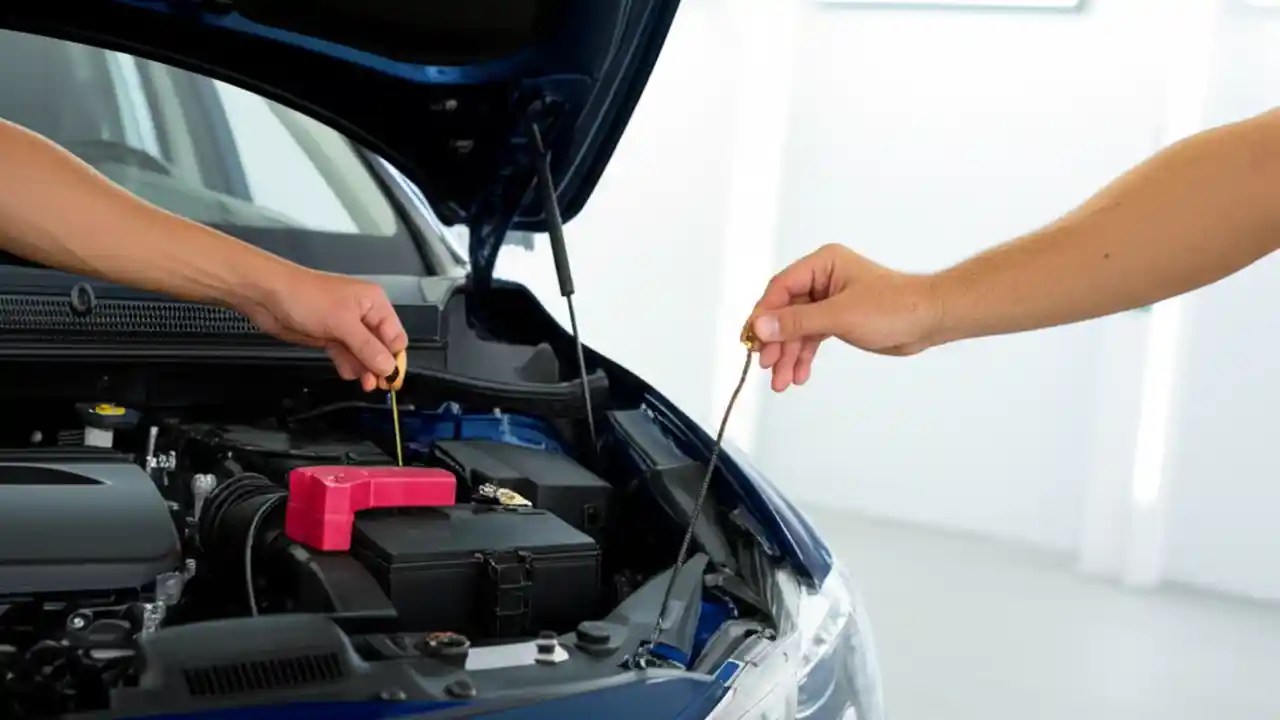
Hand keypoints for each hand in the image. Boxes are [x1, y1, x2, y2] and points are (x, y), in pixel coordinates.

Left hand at [240, 267, 407, 390]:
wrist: (267, 295)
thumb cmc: (307, 300)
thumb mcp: (342, 323)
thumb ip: (368, 348)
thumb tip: (390, 370)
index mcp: (374, 303)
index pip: (395, 336)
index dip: (395, 358)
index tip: (390, 381)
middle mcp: (363, 314)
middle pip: (381, 347)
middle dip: (379, 366)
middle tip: (374, 386)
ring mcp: (345, 326)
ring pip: (363, 353)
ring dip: (363, 368)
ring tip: (361, 383)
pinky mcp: (329, 335)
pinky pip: (346, 354)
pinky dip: (348, 364)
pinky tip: (347, 373)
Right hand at [748, 243, 942, 391]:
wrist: (929, 320)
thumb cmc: (896, 307)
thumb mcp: (840, 315)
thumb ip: (798, 322)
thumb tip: (761, 325)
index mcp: (822, 264)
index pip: (781, 288)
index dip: (764, 315)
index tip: (753, 340)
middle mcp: (823, 279)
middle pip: (786, 311)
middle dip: (776, 342)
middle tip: (766, 365)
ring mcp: (830, 300)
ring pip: (798, 329)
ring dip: (788, 354)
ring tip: (781, 381)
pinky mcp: (838, 319)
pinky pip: (812, 337)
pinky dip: (804, 356)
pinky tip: (798, 374)